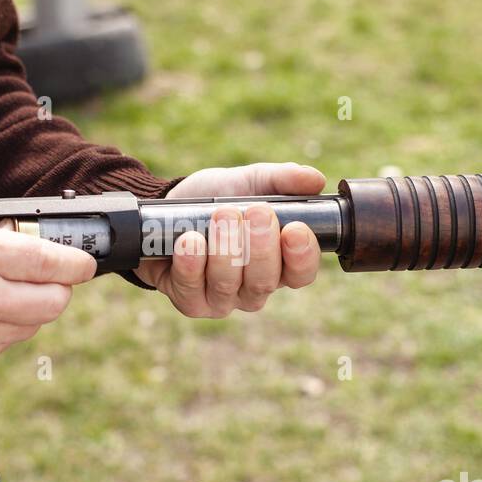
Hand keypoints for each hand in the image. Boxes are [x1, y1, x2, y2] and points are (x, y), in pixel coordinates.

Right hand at [0, 210, 96, 382]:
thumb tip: (21, 244)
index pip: (50, 262)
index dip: (77, 262)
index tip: (84, 263)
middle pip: (55, 303)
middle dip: (60, 289)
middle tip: (49, 279)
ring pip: (31, 327)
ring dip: (29, 311)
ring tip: (2, 294)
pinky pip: (2, 345)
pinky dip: (0, 329)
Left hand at [134, 162, 324, 316]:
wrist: (166, 207)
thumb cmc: (216, 198)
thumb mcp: (250, 182)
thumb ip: (283, 179)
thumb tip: (315, 180)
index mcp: (279, 263)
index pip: (301, 273)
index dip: (302, 256)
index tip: (294, 228)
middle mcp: (254, 288)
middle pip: (265, 282)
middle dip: (260, 246)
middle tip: (255, 210)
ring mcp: (221, 299)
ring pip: (228, 285)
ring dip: (225, 248)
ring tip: (221, 214)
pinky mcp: (190, 301)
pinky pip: (192, 289)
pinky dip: (191, 262)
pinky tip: (190, 240)